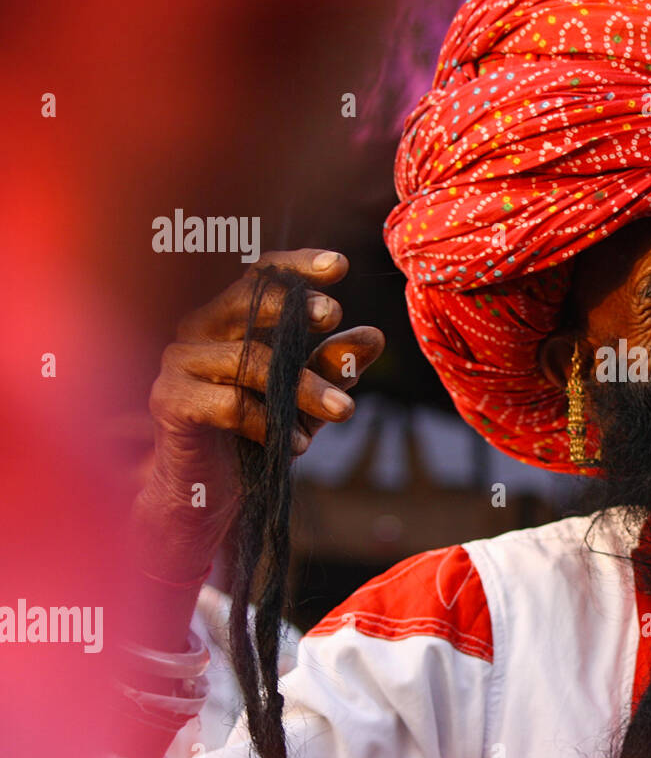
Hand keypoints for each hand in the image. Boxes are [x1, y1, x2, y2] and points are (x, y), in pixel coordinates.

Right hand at [134, 249, 384, 581]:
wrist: (210, 491)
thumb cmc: (259, 433)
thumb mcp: (309, 398)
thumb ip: (335, 365)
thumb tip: (374, 336)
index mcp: (231, 318)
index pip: (261, 276)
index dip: (298, 266)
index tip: (340, 265)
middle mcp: (199, 330)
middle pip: (246, 300)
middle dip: (293, 305)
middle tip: (333, 314)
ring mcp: (179, 363)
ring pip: (252, 360)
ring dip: (305, 388)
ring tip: (344, 412)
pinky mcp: (169, 402)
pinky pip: (230, 404)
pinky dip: (271, 424)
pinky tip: (295, 445)